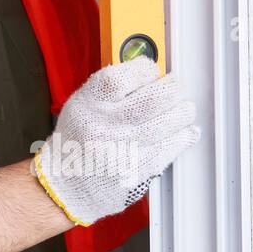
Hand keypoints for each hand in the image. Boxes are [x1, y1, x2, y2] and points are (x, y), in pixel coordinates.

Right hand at [31, 56, 198, 225]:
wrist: (67, 182)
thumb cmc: (78, 138)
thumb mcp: (82, 104)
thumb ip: (112, 88)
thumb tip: (153, 74)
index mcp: (88, 104)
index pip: (123, 77)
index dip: (145, 69)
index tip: (151, 71)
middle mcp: (103, 126)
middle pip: (154, 97)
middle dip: (174, 87)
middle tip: (176, 86)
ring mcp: (122, 150)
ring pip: (170, 121)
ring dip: (183, 111)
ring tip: (182, 109)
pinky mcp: (137, 171)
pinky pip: (172, 148)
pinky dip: (184, 135)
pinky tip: (184, 130)